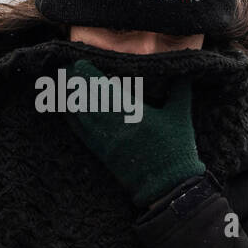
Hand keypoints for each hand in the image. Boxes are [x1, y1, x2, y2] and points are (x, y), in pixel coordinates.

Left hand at [63, 58, 205, 207]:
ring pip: (79, 114)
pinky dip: (72, 118)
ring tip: (62, 84)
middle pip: (85, 98)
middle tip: (65, 69)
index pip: (102, 88)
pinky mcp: (101, 152)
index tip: (79, 62)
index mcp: (132, 111)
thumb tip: (184, 71)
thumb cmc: (176, 150)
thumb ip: (180, 91)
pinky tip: (67, 110)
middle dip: (73, 82)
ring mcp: (104, 139)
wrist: (167, 185)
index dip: (88, 74)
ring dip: (69, 98)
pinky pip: (80, 132)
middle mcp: (113, 123)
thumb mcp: (181, 117)